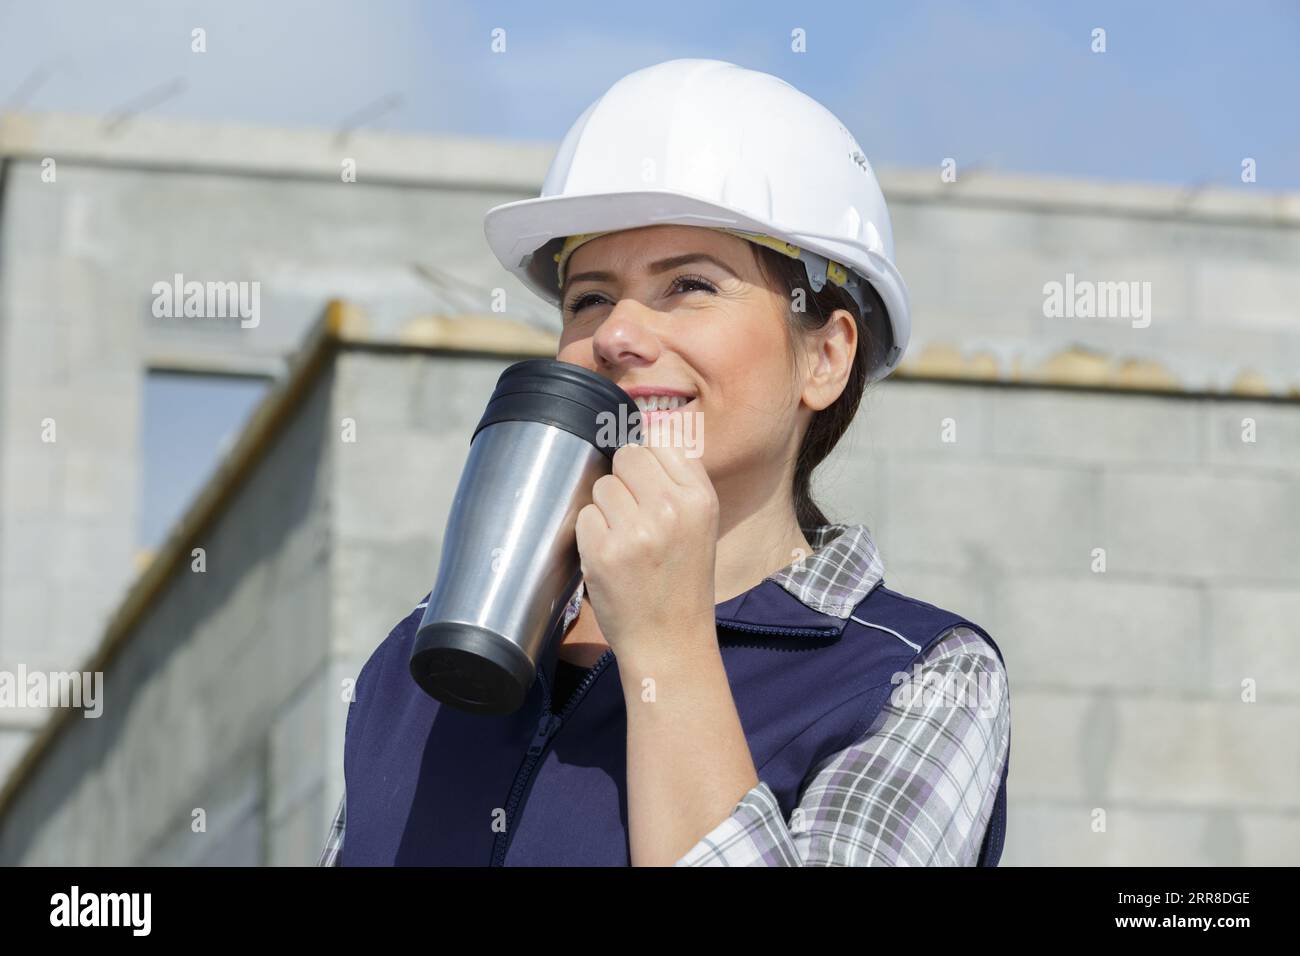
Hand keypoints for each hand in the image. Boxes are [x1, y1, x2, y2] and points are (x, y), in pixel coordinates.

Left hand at [574, 438, 719, 663]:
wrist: (670, 641)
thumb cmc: (683, 579)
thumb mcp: (701, 522)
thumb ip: (679, 477)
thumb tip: (644, 429)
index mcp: (700, 498)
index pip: (660, 441)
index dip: (647, 463)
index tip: (648, 487)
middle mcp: (671, 509)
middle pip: (626, 456)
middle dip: (624, 482)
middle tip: (636, 518)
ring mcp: (636, 530)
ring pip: (602, 485)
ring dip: (607, 510)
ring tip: (627, 543)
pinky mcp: (604, 551)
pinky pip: (585, 516)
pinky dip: (591, 535)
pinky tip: (612, 558)